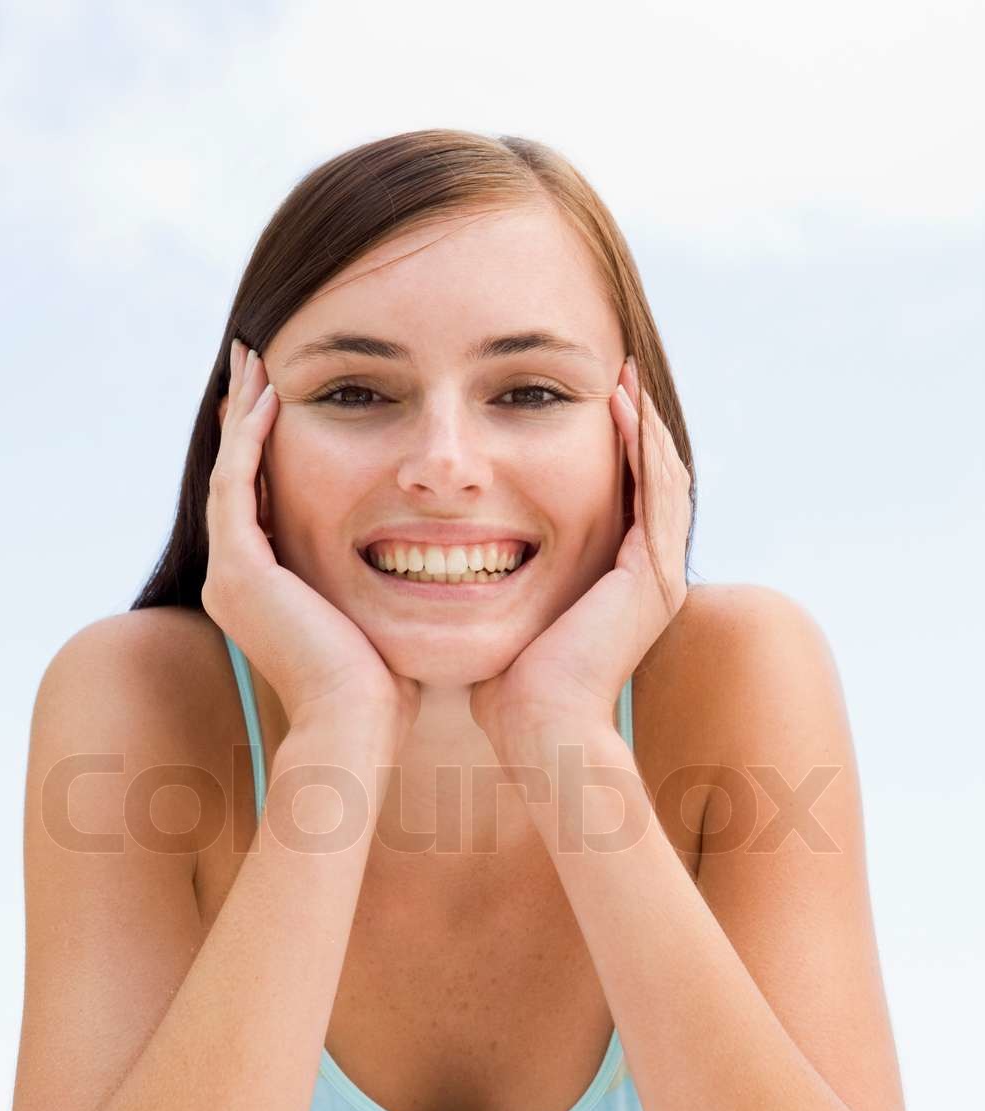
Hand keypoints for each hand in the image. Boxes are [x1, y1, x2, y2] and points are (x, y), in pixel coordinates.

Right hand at [201, 338, 420, 737]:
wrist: (356, 727)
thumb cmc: (384, 693)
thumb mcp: (379, 622)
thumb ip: (381, 589)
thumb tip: (426, 569)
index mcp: (261, 594)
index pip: (259, 503)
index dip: (268, 451)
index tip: (285, 404)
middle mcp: (233, 581)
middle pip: (236, 479)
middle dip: (246, 419)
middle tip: (255, 363)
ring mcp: (230, 575)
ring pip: (231, 472)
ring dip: (245, 414)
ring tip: (257, 362)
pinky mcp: (240, 570)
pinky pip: (239, 484)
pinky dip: (253, 440)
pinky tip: (273, 398)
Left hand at [469, 356, 690, 750]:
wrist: (539, 734)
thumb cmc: (509, 693)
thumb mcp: (503, 621)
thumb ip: (495, 589)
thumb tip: (449, 566)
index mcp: (619, 585)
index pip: (624, 499)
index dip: (611, 449)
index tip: (581, 403)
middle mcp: (649, 577)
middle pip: (653, 481)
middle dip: (634, 425)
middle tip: (611, 373)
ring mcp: (659, 576)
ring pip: (664, 477)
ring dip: (642, 423)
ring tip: (620, 377)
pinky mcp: (654, 577)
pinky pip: (657, 493)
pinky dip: (642, 447)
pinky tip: (622, 406)